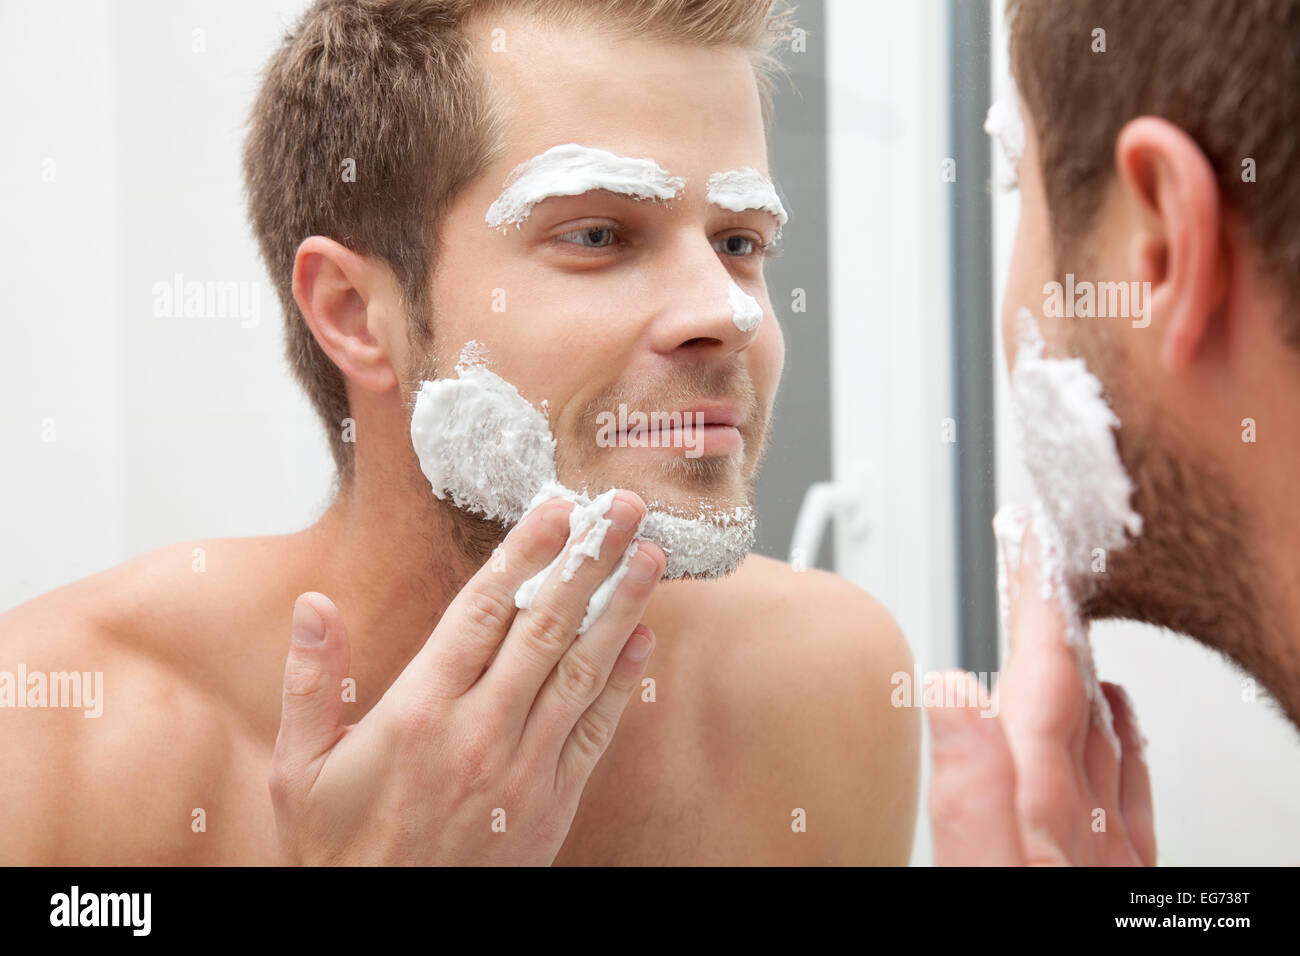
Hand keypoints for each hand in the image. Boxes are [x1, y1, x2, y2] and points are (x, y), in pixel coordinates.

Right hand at [268, 491, 664, 864]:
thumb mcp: (299, 770)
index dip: (522, 554)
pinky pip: (595, 731)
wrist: (382, 933)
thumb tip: (315, 604)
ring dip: (620, 609)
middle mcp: (479, 731)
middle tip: (620, 510)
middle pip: (544, 628)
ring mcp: (523, 768)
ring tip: (649, 557)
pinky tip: (644, 640)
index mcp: (419, 713)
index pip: (482, 613)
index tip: (555, 509)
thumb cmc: (339, 851)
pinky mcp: (552, 803)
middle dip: (587, 561)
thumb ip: (311, 682)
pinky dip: (623, 683)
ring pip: (581, 672)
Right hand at [927, 520, 1156, 864]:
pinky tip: (1114, 715)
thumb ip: (969, 790)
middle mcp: (1090, 820)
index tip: (1034, 540)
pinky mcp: (1117, 872)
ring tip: (1064, 624)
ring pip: (1102, 728)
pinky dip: (1116, 730)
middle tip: (1036, 562)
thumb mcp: (980, 874)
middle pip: (1076, 688)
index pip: (1050, 671)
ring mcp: (1110, 846)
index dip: (1040, 598)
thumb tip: (952, 687)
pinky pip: (1129, 778)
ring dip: (1081, 666)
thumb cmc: (1021, 946)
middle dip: (1054, 617)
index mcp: (1050, 806)